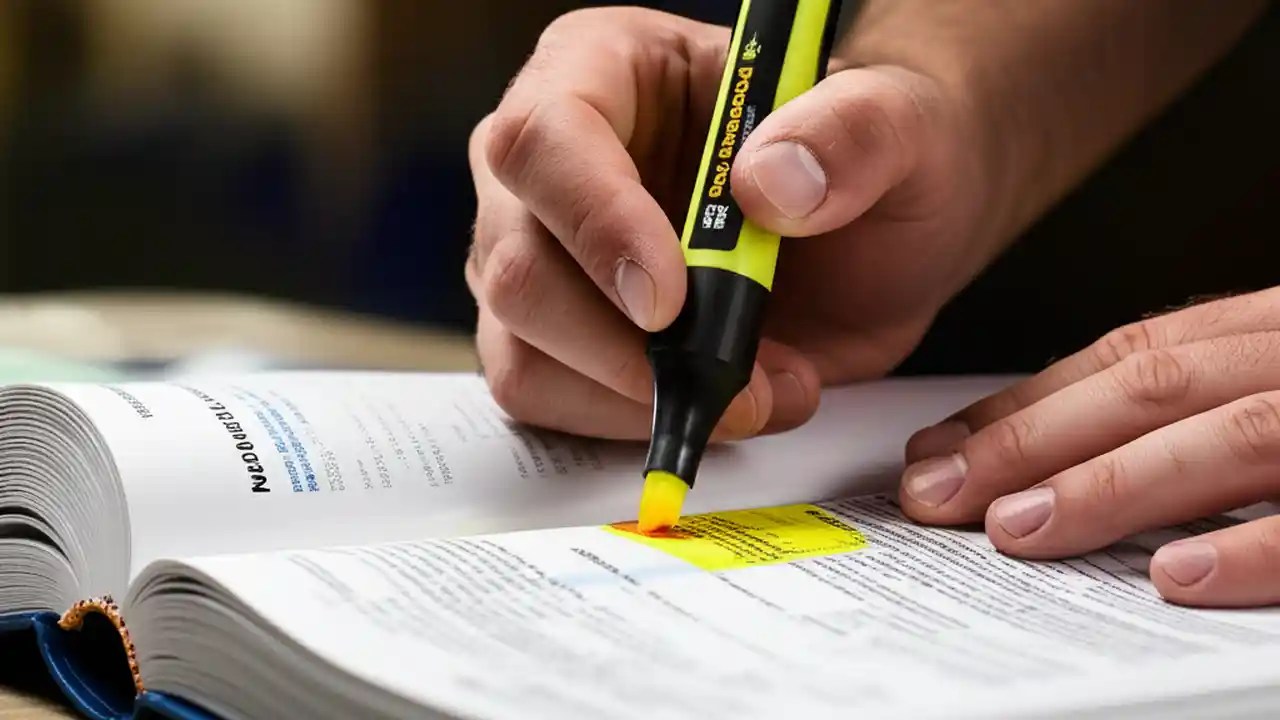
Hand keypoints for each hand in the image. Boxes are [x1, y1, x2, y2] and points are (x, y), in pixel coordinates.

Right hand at [467, 7, 998, 439]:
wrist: (879, 238)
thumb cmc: (867, 160)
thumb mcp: (900, 119)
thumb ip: (855, 131)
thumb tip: (770, 186)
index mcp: (603, 69)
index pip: (547, 141)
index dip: (597, 226)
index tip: (669, 301)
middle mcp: (550, 166)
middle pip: (516, 265)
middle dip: (622, 347)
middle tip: (737, 378)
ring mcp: (543, 257)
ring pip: (522, 351)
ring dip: (636, 398)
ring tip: (755, 390)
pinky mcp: (557, 338)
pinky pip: (549, 399)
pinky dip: (633, 424)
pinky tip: (719, 404)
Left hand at [899, 288, 1279, 607]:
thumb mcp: (1276, 376)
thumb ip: (1201, 402)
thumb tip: (1069, 456)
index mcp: (1271, 333)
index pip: (1129, 359)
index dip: (1025, 403)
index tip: (940, 447)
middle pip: (1152, 390)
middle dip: (1028, 442)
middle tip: (936, 494)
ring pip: (1229, 437)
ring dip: (1109, 485)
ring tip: (1013, 528)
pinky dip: (1249, 549)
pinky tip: (1173, 576)